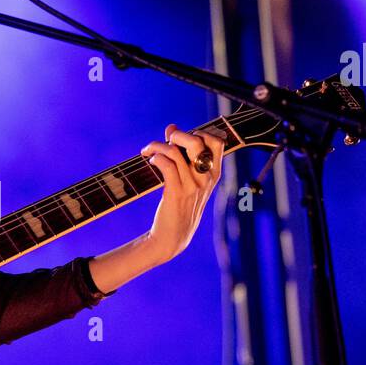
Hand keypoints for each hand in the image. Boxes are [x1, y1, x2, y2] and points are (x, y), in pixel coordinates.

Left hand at [140, 123, 223, 264]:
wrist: (173, 237)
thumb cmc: (179, 206)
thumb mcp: (189, 181)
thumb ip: (184, 155)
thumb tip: (171, 127)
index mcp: (213, 174)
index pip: (217, 141)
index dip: (200, 131)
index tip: (183, 137)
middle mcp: (206, 178)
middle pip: (198, 141)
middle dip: (178, 134)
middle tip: (165, 140)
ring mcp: (192, 186)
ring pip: (176, 152)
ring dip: (158, 146)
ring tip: (148, 151)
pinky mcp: (176, 193)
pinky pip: (167, 165)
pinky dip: (156, 158)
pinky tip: (150, 161)